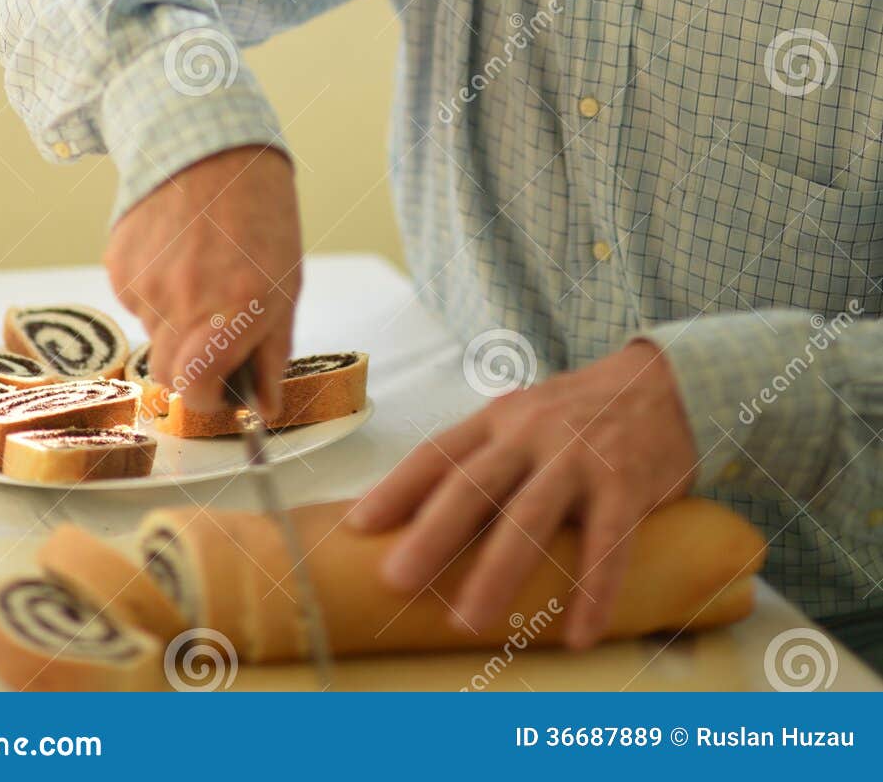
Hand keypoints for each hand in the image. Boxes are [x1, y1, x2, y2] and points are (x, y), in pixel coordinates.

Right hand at [102, 144, 301, 419]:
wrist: (208, 144)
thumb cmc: (260, 214)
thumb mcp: (286, 284)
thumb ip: (271, 353)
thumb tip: (265, 408)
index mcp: (233, 309)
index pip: (197, 392)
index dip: (209, 396)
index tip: (222, 384)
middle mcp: (182, 302)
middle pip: (168, 373)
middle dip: (191, 361)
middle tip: (215, 322)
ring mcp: (143, 284)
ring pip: (151, 334)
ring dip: (173, 319)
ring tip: (200, 268)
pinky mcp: (117, 265)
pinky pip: (134, 300)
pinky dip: (154, 289)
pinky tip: (176, 252)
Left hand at [347, 341, 697, 648]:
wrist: (662, 385)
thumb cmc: (578, 415)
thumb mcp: (523, 421)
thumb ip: (483, 460)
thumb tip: (419, 518)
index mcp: (498, 420)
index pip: (437, 454)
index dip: (395, 490)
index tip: (358, 528)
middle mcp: (532, 434)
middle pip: (473, 485)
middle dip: (432, 534)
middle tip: (396, 580)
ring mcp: (579, 458)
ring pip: (531, 516)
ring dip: (498, 572)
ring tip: (468, 622)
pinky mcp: (627, 484)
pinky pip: (609, 545)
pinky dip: (593, 592)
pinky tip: (578, 635)